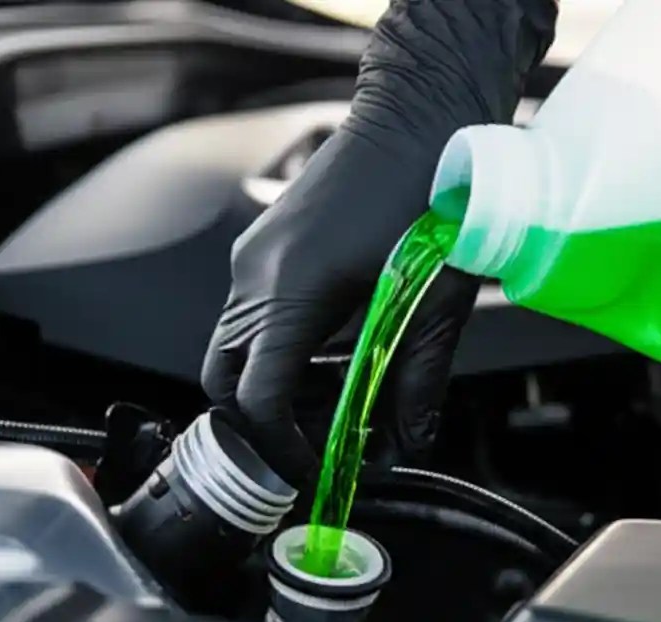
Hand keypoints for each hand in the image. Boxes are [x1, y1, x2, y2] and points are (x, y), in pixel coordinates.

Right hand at [201, 0, 555, 484]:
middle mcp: (255, 274)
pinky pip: (254, 314)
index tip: (318, 468)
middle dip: (265, 424)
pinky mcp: (267, 245)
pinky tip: (339, 350)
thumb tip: (406, 442)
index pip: (257, 398)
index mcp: (290, 290)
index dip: (284, 447)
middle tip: (320, 446)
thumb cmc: (432, 193)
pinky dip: (284, 348)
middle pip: (226, 379)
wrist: (421, 114)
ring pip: (237, 347)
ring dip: (278, 386)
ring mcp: (255, 256)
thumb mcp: (434, 300)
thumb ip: (416, 380)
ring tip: (341, 399)